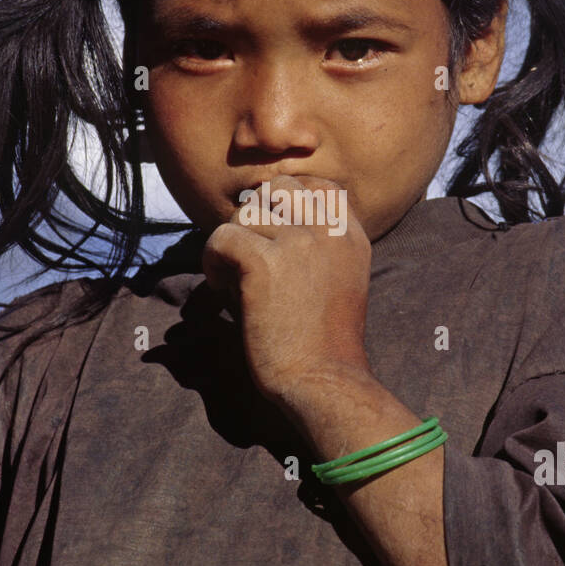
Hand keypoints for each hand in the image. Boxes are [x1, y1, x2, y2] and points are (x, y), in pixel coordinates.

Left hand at [201, 176, 373, 408]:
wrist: (323, 381)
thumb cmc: (322, 342)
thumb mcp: (338, 279)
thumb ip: (315, 244)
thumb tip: (263, 211)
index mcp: (351, 235)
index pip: (316, 184)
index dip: (285, 199)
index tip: (270, 233)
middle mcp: (329, 230)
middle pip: (277, 188)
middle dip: (256, 217)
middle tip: (249, 257)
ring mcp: (299, 242)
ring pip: (245, 213)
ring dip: (234, 243)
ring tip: (235, 280)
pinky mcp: (265, 261)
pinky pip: (221, 237)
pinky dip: (213, 263)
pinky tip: (223, 291)